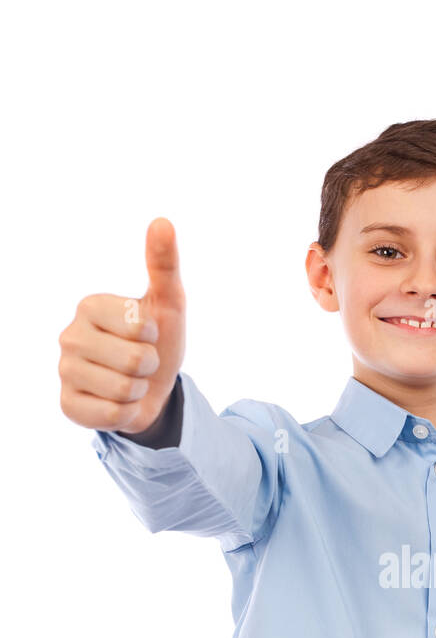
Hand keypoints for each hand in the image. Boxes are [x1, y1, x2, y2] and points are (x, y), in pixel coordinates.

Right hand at [58, 217, 185, 433]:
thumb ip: (164, 265)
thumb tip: (162, 221)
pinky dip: (125, 414)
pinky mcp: (68, 406)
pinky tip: (117, 403)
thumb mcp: (168, 304)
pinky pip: (111, 416)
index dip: (153, 336)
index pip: (138, 326)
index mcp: (89, 306)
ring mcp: (65, 372)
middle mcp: (69, 336)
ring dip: (139, 391)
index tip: (146, 335)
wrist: (152, 390)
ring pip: (124, 390)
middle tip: (141, 364)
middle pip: (133, 361)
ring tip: (131, 383)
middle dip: (149, 367)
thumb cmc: (157, 342)